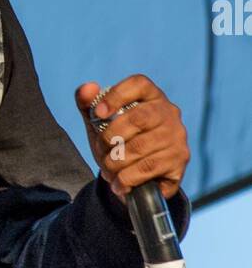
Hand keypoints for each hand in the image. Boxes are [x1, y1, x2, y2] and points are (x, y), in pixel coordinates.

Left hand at [75, 76, 189, 204]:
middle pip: (139, 117)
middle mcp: (169, 112)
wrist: (137, 180)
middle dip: (111, 137)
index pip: (139, 84)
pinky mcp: (180, 160)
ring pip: (140, 147)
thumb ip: (88, 104)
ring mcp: (177, 136)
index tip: (98, 113)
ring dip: (116, 162)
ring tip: (108, 170)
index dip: (116, 95)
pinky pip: (147, 168)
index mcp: (150, 96)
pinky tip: (119, 184)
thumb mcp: (99, 124)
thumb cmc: (118, 142)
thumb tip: (87, 88)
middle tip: (102, 150)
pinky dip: (127, 178)